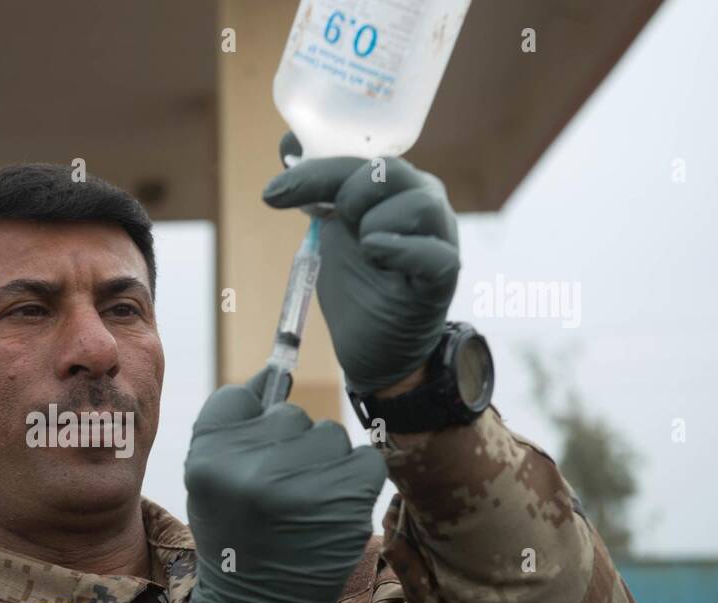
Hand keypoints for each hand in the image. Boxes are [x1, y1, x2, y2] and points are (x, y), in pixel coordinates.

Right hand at [185, 367, 385, 602]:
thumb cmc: (234, 534)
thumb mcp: (210, 479)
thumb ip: (234, 425)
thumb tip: (277, 370)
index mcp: (208, 456)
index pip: (242, 396)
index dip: (253, 421)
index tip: (255, 450)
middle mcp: (251, 466)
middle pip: (289, 415)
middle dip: (289, 447)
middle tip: (277, 491)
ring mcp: (301, 482)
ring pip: (329, 434)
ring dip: (324, 464)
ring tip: (305, 503)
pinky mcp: (347, 497)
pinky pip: (365, 457)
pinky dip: (355, 479)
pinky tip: (333, 508)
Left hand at [262, 132, 460, 394]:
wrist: (374, 345)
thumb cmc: (358, 282)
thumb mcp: (329, 229)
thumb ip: (317, 190)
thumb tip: (288, 142)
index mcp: (396, 185)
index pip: (358, 158)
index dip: (313, 172)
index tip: (272, 194)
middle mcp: (424, 200)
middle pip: (390, 170)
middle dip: (349, 194)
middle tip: (338, 225)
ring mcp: (440, 236)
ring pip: (417, 204)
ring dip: (374, 225)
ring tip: (364, 252)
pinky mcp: (444, 275)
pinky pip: (432, 252)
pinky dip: (399, 250)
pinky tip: (375, 254)